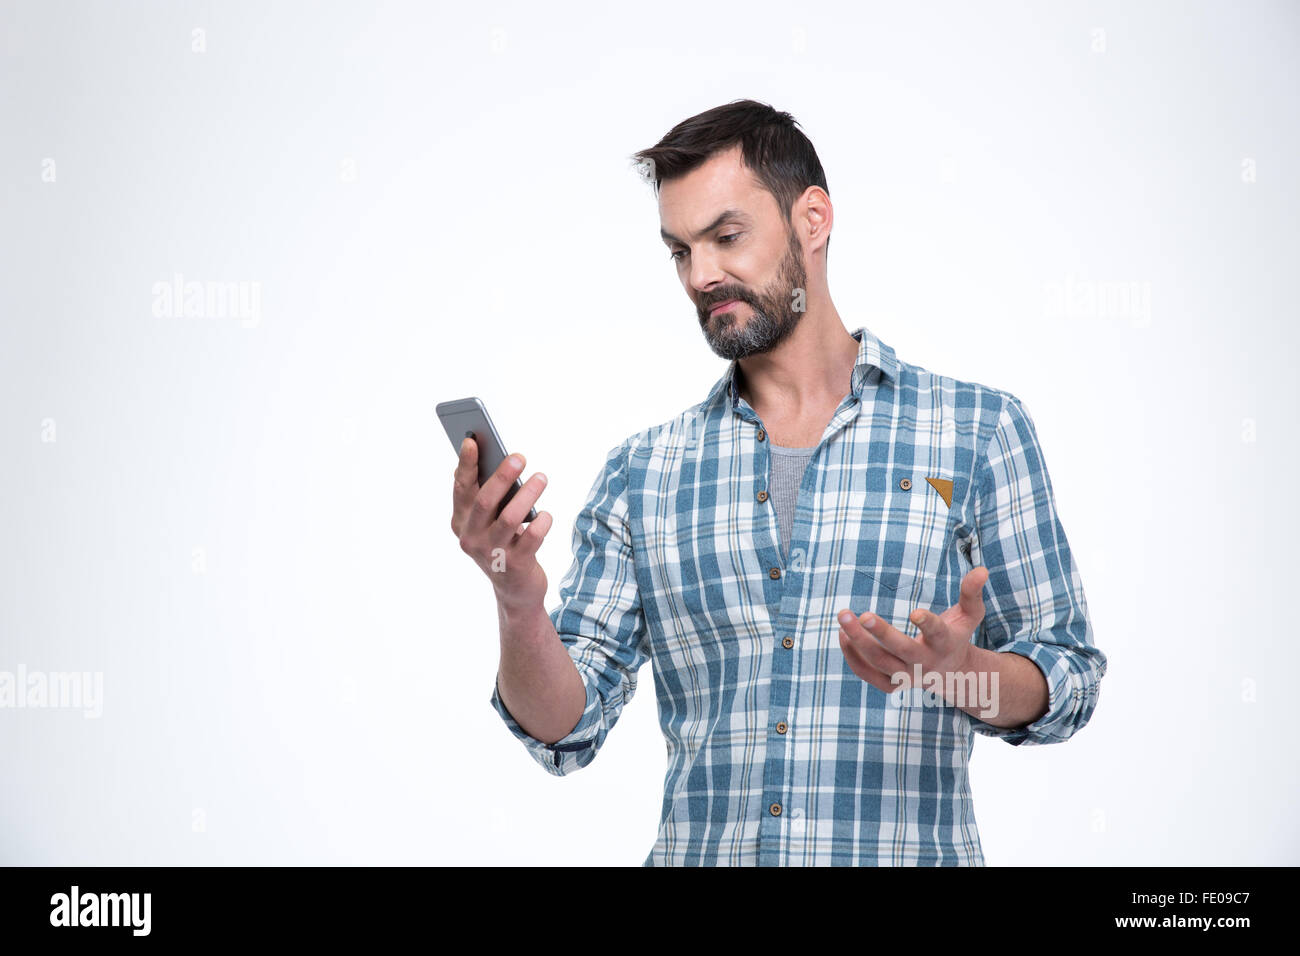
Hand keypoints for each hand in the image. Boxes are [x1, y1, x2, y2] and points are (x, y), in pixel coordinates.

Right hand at [451, 436, 554, 611]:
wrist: (515, 591)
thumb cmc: (503, 543)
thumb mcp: (489, 521)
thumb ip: (487, 495)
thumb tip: (494, 459)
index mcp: (461, 522)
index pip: (461, 489)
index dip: (466, 465)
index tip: (472, 440)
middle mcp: (471, 538)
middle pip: (484, 501)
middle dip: (501, 476)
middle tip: (519, 457)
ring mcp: (492, 553)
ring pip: (510, 518)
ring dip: (527, 494)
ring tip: (541, 477)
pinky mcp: (515, 565)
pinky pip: (531, 537)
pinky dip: (541, 522)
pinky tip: (547, 515)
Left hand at [837, 566, 988, 700]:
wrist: (952, 674)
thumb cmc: (956, 634)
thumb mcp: (969, 615)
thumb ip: (972, 593)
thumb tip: (982, 569)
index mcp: (945, 643)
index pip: (937, 634)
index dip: (927, 624)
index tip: (914, 612)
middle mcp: (926, 663)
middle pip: (901, 651)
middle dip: (880, 634)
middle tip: (861, 615)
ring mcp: (908, 676)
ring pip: (879, 663)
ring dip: (859, 642)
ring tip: (843, 618)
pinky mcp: (892, 684)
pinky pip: (868, 674)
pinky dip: (853, 657)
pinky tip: (843, 635)